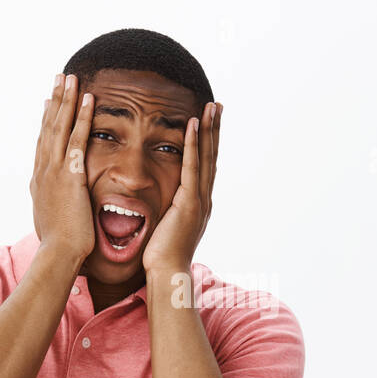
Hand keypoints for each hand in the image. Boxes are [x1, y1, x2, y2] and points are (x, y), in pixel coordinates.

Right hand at [29, 73, 95, 265]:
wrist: (59, 253)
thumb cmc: (58, 244)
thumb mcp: (51, 218)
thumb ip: (53, 204)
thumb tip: (53, 203)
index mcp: (39, 181)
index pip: (43, 143)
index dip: (46, 120)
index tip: (49, 102)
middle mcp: (43, 171)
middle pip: (48, 128)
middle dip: (54, 101)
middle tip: (59, 78)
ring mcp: (54, 171)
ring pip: (59, 127)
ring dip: (66, 100)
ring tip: (71, 78)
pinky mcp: (70, 174)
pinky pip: (77, 138)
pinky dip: (82, 117)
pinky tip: (88, 98)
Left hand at [143, 100, 221, 272]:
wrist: (166, 272)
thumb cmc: (160, 256)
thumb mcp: (165, 227)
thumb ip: (166, 212)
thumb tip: (158, 206)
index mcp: (198, 203)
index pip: (205, 166)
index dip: (208, 143)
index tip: (209, 122)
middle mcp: (204, 198)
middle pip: (212, 156)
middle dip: (214, 130)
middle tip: (217, 105)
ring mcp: (199, 199)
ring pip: (207, 157)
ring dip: (209, 130)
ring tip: (212, 107)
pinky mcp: (189, 202)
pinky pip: (192, 167)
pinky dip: (193, 145)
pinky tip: (193, 125)